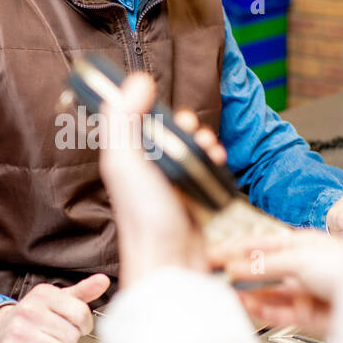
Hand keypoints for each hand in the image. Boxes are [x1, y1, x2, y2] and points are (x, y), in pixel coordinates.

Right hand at [0, 274, 110, 342]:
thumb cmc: (35, 315)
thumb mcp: (58, 299)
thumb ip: (83, 291)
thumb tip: (103, 280)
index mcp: (44, 294)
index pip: (81, 314)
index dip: (84, 325)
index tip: (76, 326)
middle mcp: (29, 309)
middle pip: (71, 336)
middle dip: (67, 339)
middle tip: (54, 334)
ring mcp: (18, 330)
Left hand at [98, 74, 208, 287]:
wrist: (171, 262)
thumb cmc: (144, 219)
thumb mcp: (125, 162)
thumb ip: (125, 119)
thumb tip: (137, 80)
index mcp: (124, 159)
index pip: (136, 122)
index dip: (151, 109)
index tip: (164, 106)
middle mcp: (145, 171)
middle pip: (167, 134)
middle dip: (185, 125)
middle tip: (191, 128)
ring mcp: (170, 185)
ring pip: (190, 149)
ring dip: (203, 141)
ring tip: (209, 147)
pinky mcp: (192, 197)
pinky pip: (205, 168)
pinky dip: (214, 161)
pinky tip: (218, 162)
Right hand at [208, 230, 342, 338]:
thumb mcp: (300, 257)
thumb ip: (265, 264)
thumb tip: (237, 266)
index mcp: (302, 245)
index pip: (261, 245)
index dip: (236, 249)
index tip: (214, 253)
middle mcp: (302, 268)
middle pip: (262, 271)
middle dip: (238, 273)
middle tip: (214, 275)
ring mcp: (304, 292)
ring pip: (267, 294)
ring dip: (247, 293)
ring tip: (226, 292)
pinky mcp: (307, 316)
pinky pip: (277, 313)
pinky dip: (260, 310)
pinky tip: (247, 305)